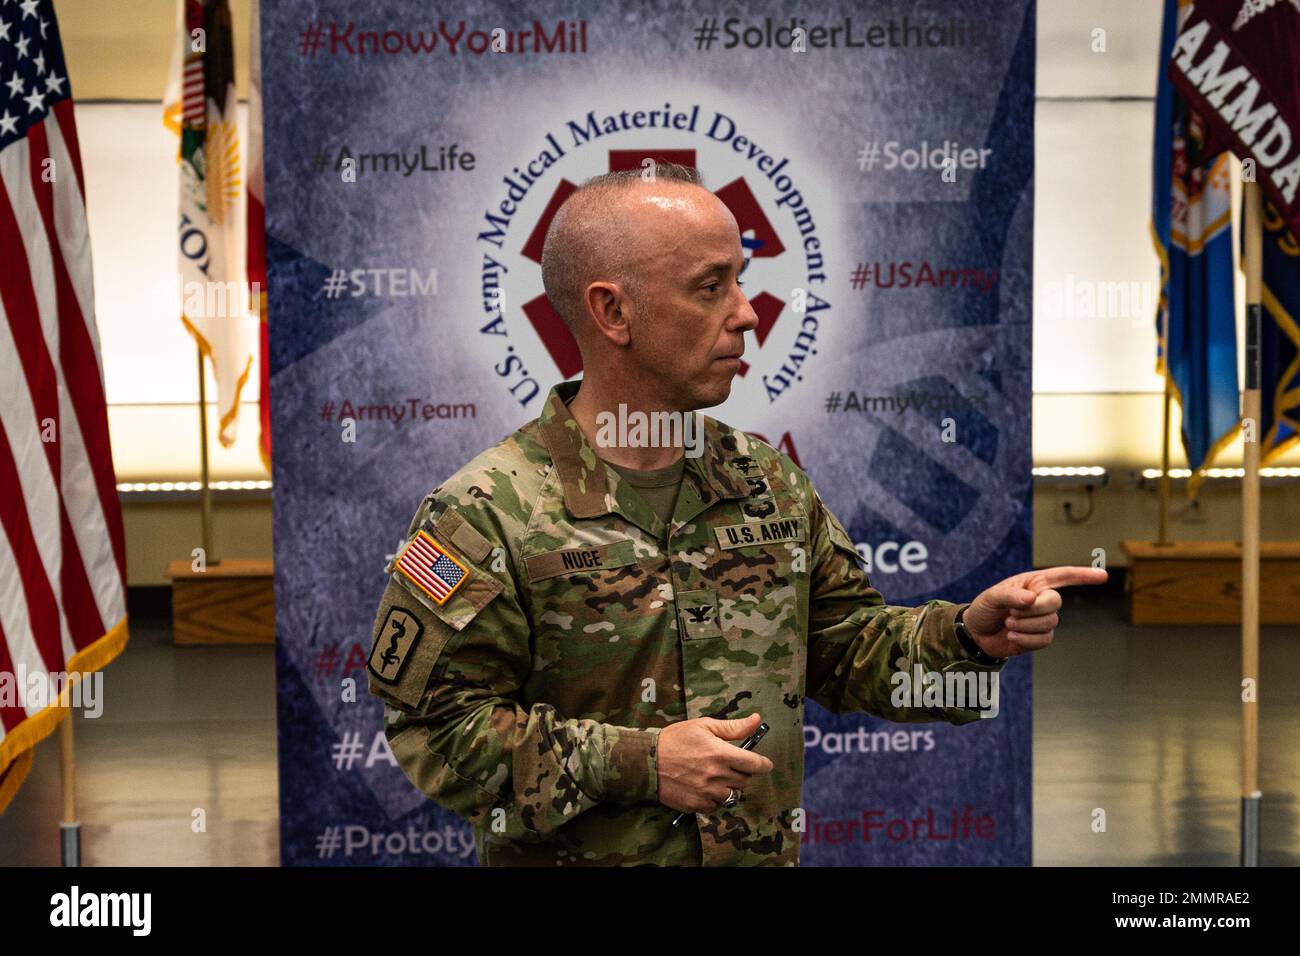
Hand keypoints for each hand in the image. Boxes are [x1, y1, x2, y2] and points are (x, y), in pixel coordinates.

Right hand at [657, 712, 772, 813]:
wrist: (647, 761)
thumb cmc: (675, 739)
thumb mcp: (704, 726)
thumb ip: (733, 727)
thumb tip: (757, 720)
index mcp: (721, 754)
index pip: (755, 764)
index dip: (764, 764)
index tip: (765, 764)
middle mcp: (717, 776)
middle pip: (745, 780)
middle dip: (743, 772)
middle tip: (730, 765)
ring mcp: (707, 793)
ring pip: (733, 795)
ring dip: (730, 786)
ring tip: (717, 776)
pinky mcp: (697, 805)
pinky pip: (717, 806)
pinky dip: (716, 798)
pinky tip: (706, 787)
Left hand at [962, 566, 1107, 657]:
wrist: (977, 634)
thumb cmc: (984, 609)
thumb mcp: (991, 597)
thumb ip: (1010, 595)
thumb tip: (1031, 599)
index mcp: (1033, 583)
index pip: (1062, 576)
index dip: (1083, 575)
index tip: (1103, 575)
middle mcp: (1041, 599)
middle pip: (1055, 602)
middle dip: (1034, 610)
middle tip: (1011, 614)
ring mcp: (1042, 619)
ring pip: (1050, 623)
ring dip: (1026, 626)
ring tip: (1008, 624)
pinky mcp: (1040, 637)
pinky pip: (1044, 639)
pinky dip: (1026, 639)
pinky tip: (1012, 636)